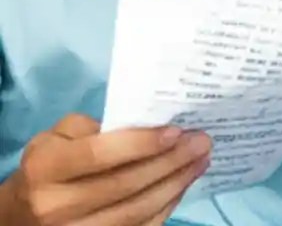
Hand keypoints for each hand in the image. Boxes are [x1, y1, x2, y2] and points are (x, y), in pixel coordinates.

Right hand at [0, 114, 211, 225]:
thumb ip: (95, 127)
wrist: (25, 211)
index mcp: (46, 168)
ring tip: (200, 160)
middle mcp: (56, 205)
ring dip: (176, 183)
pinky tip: (183, 183)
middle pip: (125, 184)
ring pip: (137, 210)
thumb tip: (147, 126)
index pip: (99, 155)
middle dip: (170, 161)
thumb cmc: (50, 165)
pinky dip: (167, 204)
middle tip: (201, 142)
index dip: (141, 144)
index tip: (175, 131)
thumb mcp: (58, 136)